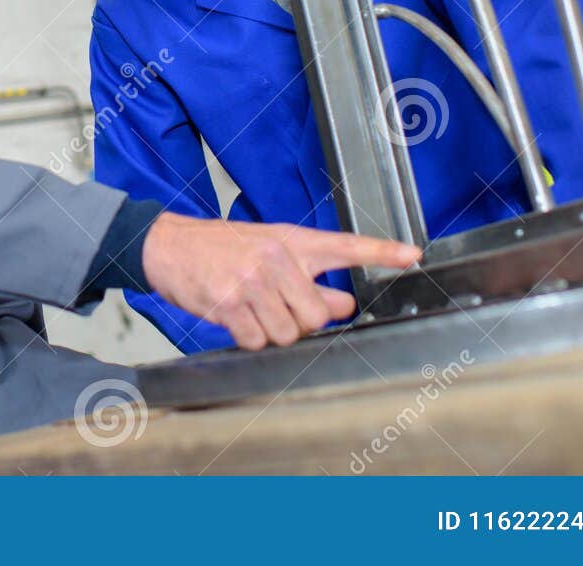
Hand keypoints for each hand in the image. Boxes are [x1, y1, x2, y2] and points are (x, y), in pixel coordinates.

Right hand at [141, 213, 419, 349]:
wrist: (169, 245)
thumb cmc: (221, 248)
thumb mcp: (269, 250)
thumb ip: (309, 276)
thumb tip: (345, 306)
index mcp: (292, 241)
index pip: (345, 245)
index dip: (382, 252)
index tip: (412, 255)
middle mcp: (277, 258)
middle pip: (318, 314)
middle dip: (302, 322)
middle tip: (279, 308)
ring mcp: (253, 281)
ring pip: (288, 333)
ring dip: (273, 332)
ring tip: (253, 310)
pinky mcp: (229, 303)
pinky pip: (258, 341)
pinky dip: (249, 338)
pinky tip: (235, 318)